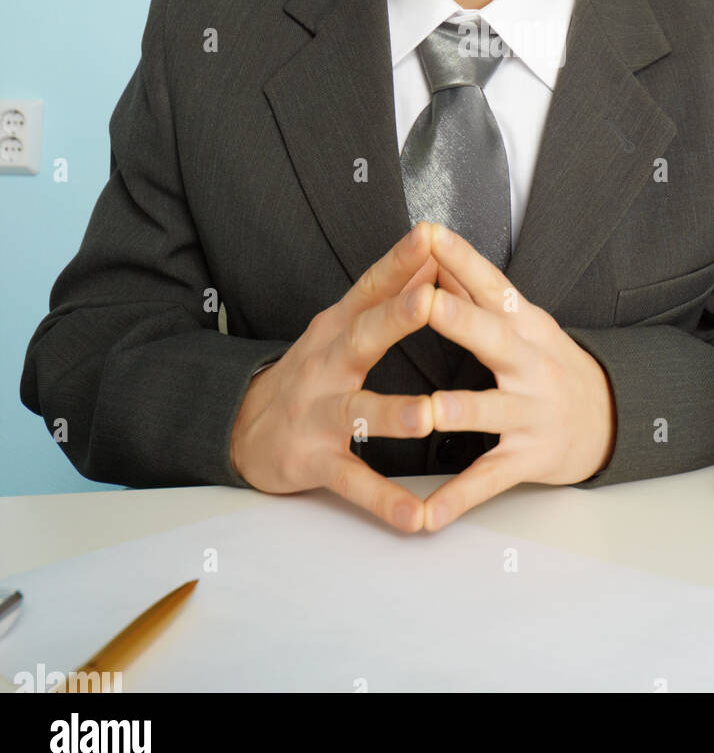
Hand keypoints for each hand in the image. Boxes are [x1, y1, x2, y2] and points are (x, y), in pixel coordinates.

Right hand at [229, 222, 440, 532]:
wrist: (241, 428)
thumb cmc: (312, 371)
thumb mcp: (342, 326)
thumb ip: (387, 293)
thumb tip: (432, 253)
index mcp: (339, 328)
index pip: (371, 288)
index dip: (399, 261)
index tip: (429, 235)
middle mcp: (327, 363)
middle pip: (362, 336)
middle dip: (395, 318)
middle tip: (429, 300)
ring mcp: (318, 413)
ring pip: (356, 411)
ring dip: (391, 413)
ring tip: (424, 416)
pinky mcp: (313, 461)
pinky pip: (353, 482)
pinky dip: (384, 501)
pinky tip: (416, 517)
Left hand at [421, 223, 616, 531]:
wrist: (613, 419)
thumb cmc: (548, 363)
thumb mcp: (521, 323)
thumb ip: (474, 292)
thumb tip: (431, 251)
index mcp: (524, 325)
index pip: (491, 285)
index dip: (461, 259)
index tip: (430, 233)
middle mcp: (531, 364)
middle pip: (493, 337)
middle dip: (459, 319)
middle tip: (424, 301)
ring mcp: (531, 412)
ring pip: (490, 409)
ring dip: (457, 409)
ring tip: (426, 411)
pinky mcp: (530, 458)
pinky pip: (489, 479)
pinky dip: (458, 498)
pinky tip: (428, 516)